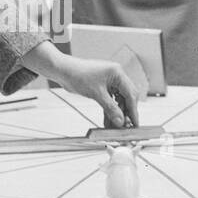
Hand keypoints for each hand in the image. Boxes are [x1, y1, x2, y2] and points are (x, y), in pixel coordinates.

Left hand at [21, 42, 138, 127]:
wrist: (63, 70)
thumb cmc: (78, 75)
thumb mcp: (96, 94)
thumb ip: (110, 108)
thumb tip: (120, 121)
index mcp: (117, 73)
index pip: (130, 94)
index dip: (133, 110)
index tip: (135, 123)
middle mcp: (116, 76)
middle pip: (127, 97)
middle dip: (126, 112)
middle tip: (126, 126)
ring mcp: (109, 81)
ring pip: (118, 100)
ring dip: (117, 113)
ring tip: (114, 126)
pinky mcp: (102, 86)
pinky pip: (110, 100)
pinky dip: (109, 110)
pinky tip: (108, 121)